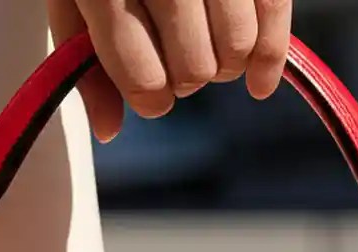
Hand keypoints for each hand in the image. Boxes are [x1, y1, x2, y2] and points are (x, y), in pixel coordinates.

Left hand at [47, 0, 292, 141]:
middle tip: (177, 65)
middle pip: (192, 68)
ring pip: (235, 49)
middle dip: (186, 80)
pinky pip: (274, 17)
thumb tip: (109, 129)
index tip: (152, 97)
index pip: (141, 73)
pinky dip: (271, 60)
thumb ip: (84, 59)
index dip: (150, 98)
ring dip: (223, 68)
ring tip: (205, 51)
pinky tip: (260, 84)